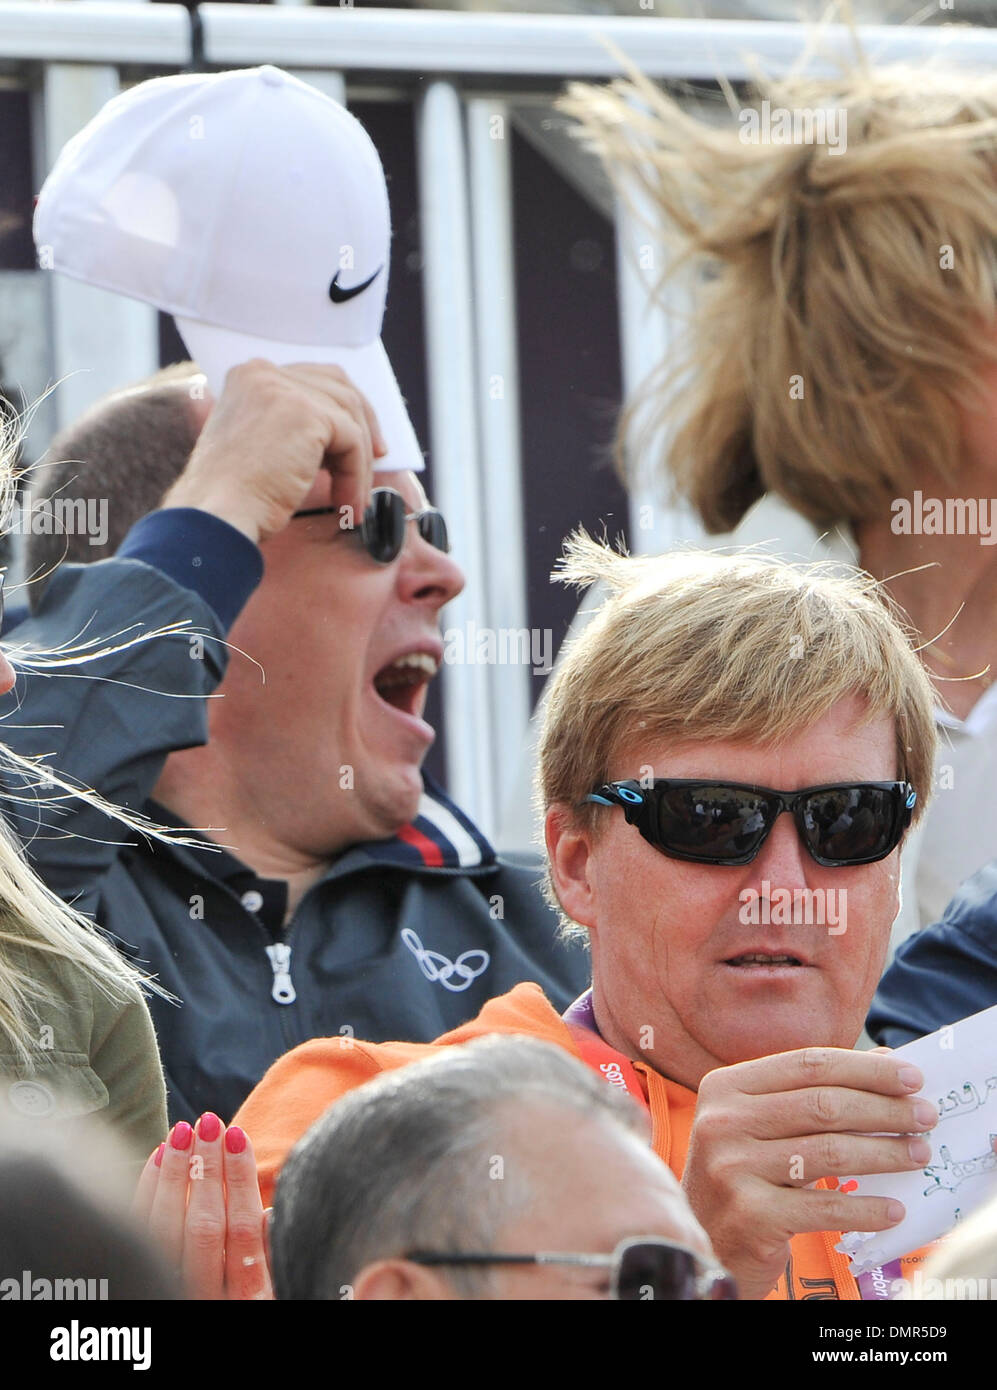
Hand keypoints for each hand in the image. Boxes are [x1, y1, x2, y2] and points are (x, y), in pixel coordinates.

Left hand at [134, 1113, 272, 1299]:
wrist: (200, 1354)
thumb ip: (270, 1255)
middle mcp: (202, 1300)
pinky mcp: (134, 1286)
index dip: (239, 1179)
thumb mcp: (274, 1293)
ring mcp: (165, 1293)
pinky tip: (158, 1158)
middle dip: (207, 1167)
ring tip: (185, 1129)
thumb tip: (266, 1209)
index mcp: (242, 1300)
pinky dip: (147, 1193)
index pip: (241, 1230)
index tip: (238, 1135)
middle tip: (211, 1122)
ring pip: (165, 1228)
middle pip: (204, 1225)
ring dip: (176, 1173)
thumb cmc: (244, 1304)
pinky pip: (136, 1234)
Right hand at [161, 360, 387, 543]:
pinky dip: (356, 475)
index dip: (345, 409)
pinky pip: (352, 441)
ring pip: (350, 416)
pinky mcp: (305, 413)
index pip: (314, 378)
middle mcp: (263, 373)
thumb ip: (293, 427)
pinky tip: (347, 504)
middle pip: (338, 386)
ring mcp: (283, 388)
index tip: (364, 442)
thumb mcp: (262, 446)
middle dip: (365, 424)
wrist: (217, 517)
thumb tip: (345, 433)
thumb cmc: (233, 497)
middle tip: (378, 459)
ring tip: (354, 498)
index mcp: (249, 376)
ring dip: (360, 462)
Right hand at [681, 1048, 937, 1300]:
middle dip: (884, 1109)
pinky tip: (894, 1208)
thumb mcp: (761, 1124)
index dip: (865, 1068)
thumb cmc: (742, 1173)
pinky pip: (824, 1206)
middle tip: (925, 1116)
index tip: (912, 1077)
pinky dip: (866, 1208)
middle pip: (822, 1104)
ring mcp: (732, 1167)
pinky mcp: (749, 1214)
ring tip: (919, 1154)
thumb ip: (812, 1093)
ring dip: (885, 1154)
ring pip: (830, 1152)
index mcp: (725, 1086)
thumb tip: (887, 1063)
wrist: (702, 1240)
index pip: (808, 1065)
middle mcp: (723, 1121)